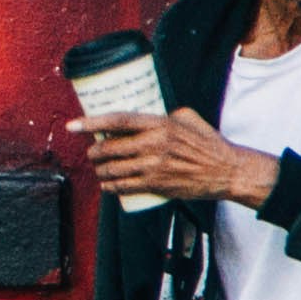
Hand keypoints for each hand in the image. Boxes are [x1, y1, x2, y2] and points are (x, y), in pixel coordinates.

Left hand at [76, 107, 278, 210]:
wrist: (227, 171)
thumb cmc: (209, 143)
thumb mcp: (189, 118)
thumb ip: (166, 114)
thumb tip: (147, 112)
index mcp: (160, 124)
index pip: (118, 121)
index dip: (92, 123)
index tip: (73, 125)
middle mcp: (154, 145)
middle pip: (110, 148)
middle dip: (94, 152)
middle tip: (92, 152)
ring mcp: (154, 167)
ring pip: (113, 170)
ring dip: (99, 171)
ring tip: (98, 169)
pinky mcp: (157, 185)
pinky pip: (124, 187)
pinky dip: (110, 187)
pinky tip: (107, 185)